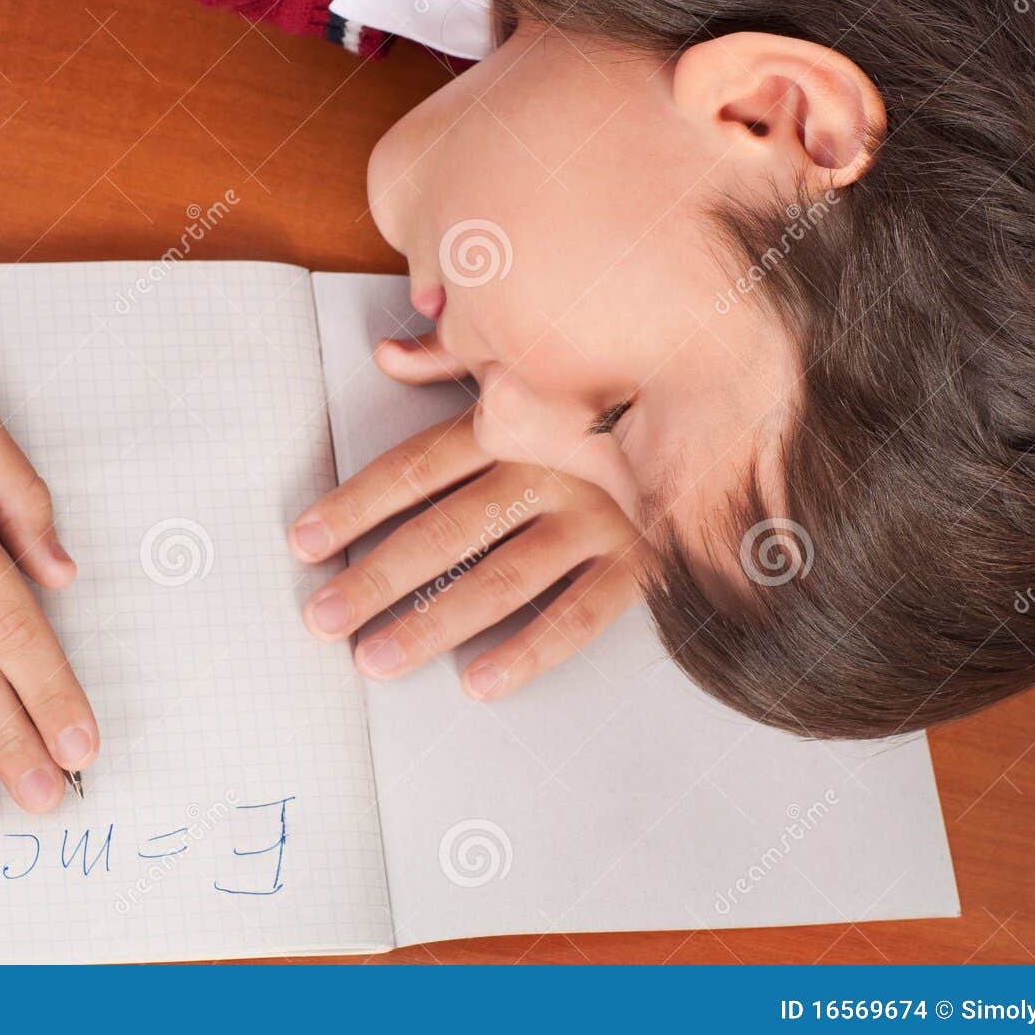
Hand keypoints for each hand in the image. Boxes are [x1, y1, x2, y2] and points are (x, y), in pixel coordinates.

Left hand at [287, 333, 646, 697]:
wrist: (732, 390)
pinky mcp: (645, 559)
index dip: (355, 505)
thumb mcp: (533, 360)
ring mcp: (598, 516)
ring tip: (375, 658)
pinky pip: (581, 614)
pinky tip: (478, 681)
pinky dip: (530, 650)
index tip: (302, 541)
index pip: (415, 467)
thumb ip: (453, 360)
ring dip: (433, 624)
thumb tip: (384, 354)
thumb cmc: (616, 381)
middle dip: (374, 578)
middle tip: (321, 619)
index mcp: (514, 418)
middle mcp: (548, 468)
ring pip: (501, 579)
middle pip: (443, 531)